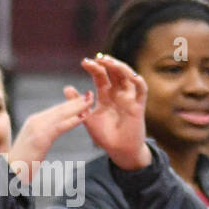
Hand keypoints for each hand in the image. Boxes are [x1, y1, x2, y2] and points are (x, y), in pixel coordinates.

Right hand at [7, 90, 94, 183]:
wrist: (9, 171)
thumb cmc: (23, 161)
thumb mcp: (35, 142)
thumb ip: (44, 134)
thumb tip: (54, 130)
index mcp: (34, 121)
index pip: (56, 109)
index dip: (71, 103)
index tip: (84, 97)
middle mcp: (35, 121)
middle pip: (60, 108)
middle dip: (76, 101)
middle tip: (91, 94)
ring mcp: (37, 128)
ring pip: (61, 114)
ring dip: (78, 107)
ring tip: (91, 100)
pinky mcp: (40, 138)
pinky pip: (60, 126)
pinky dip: (73, 120)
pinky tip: (84, 116)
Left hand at [79, 56, 150, 171]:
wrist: (119, 150)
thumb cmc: (105, 135)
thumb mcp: (87, 117)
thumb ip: (78, 103)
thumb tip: (66, 87)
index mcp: (106, 95)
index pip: (101, 77)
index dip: (94, 68)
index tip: (84, 62)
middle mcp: (118, 94)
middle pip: (115, 73)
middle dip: (108, 64)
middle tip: (98, 58)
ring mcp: (129, 98)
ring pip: (128, 77)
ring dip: (121, 68)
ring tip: (111, 62)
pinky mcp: (138, 106)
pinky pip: (142, 91)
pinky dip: (139, 82)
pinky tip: (132, 76)